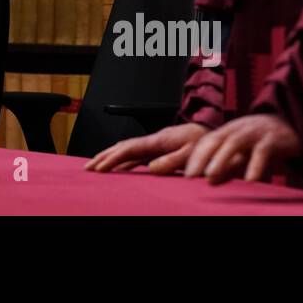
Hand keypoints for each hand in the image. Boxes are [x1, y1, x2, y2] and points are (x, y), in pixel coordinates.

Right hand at [84, 123, 206, 173]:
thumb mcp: (192, 152)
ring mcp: (155, 144)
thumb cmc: (207, 143)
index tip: (99, 168)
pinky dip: (123, 160)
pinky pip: (136, 155)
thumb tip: (151, 168)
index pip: (129, 149)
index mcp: (158, 140)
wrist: (214, 134)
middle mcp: (153, 141)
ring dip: (110, 157)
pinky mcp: (159, 149)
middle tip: (88, 168)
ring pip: (127, 150)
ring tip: (96, 167)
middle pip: (122, 147)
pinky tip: (118, 168)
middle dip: (103, 156)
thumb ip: (172, 160)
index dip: (113, 158)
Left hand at [183, 113, 301, 183]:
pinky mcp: (273, 139)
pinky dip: (255, 165)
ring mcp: (255, 132)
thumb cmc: (264, 140)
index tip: (185, 174)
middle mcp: (238, 129)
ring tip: (209, 177)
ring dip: (220, 160)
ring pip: (234, 143)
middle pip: (215, 140)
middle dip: (200, 158)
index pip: (206, 142)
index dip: (194, 157)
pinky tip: (250, 180)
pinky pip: (262, 151)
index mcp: (229, 130)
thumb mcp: (244, 152)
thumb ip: (228, 165)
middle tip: (189, 176)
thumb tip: (209, 181)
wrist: (295, 124)